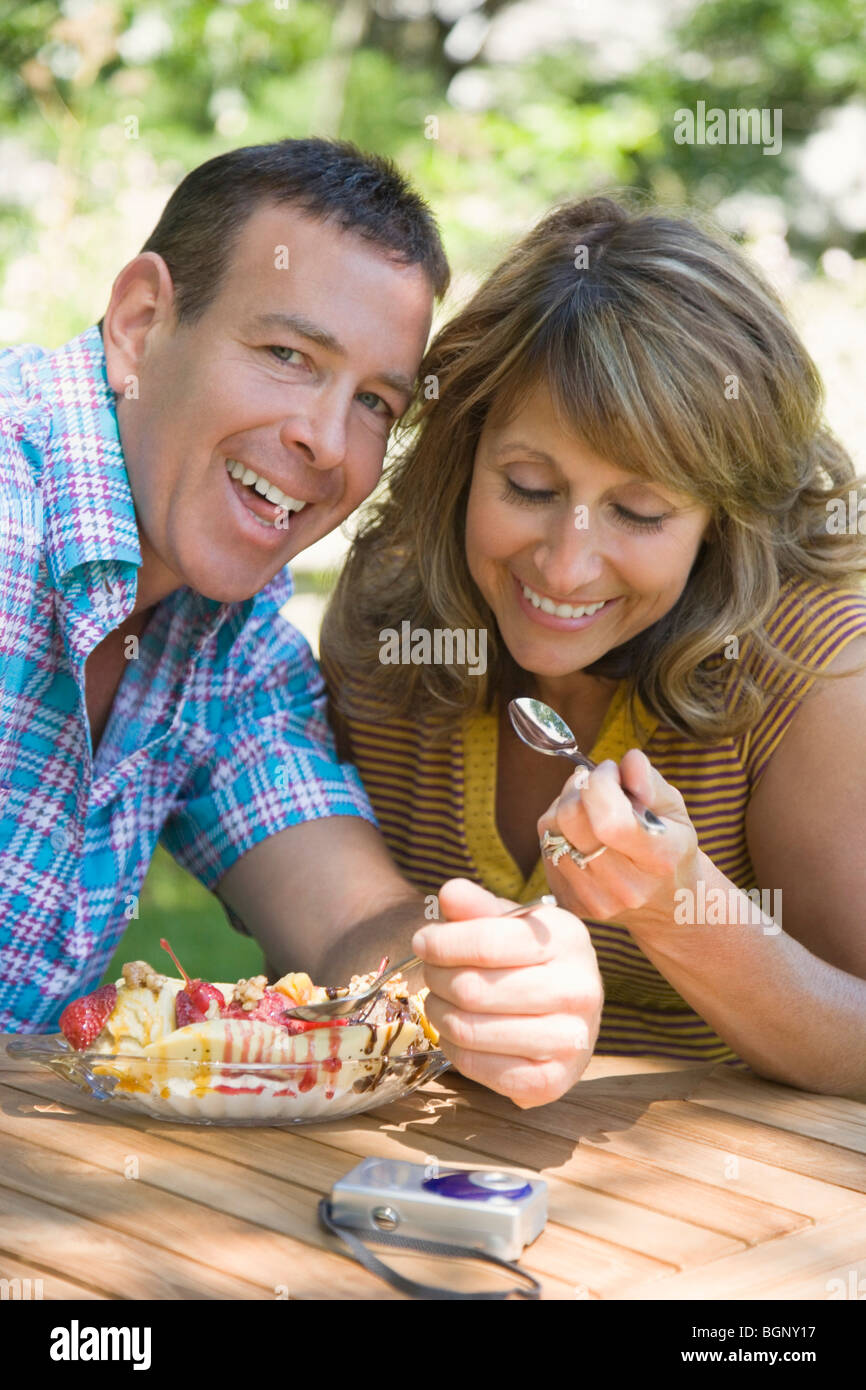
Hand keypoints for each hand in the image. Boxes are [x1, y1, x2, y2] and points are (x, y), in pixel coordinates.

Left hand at [411, 878, 602, 1108]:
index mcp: (569, 940)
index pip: (487, 943)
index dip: (442, 943)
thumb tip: (449, 894)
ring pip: (470, 1030)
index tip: (421, 942)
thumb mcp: (509, 923)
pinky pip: (478, 1066)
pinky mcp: (552, 1082)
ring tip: (440, 1001)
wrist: (566, 1015)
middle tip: (430, 973)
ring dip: (439, 1014)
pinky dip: (454, 1049)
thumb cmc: (529, 959)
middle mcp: (579, 990)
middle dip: (435, 978)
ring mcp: (570, 1040)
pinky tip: (457, 1032)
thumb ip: (477, 906)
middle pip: (472, 989)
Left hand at [536, 748, 699, 932]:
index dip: (601, 784)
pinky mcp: (570, 902)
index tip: (612, 772)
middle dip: (579, 787)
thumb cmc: (669, 846)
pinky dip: (559, 831)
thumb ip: (650, 780)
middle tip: (598, 786)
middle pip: (571, 819)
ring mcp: (594, 899)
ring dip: (565, 806)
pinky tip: (582, 835)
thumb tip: (626, 762)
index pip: (611, 821)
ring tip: (591, 810)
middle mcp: (625, 887)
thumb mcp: (674, 809)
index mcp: (659, 859)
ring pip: (551, 829)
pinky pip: (545, 847)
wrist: (666, 902)